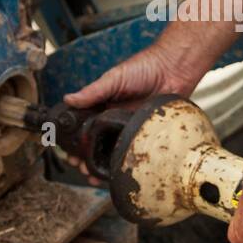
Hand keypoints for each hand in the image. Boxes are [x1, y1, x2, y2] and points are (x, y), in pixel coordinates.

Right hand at [62, 39, 200, 180]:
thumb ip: (92, 91)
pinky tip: (117, 170)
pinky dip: (125, 161)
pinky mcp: (146, 133)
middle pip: (98, 143)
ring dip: (103, 164)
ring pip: (114, 151)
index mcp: (105, 106)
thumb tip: (69, 99)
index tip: (68, 152)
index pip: (86, 127)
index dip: (76, 141)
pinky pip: (134, 149)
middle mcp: (116, 119)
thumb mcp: (114, 78)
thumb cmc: (145, 67)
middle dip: (87, 158)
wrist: (174, 69)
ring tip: (94, 175)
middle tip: (80, 167)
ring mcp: (131, 127)